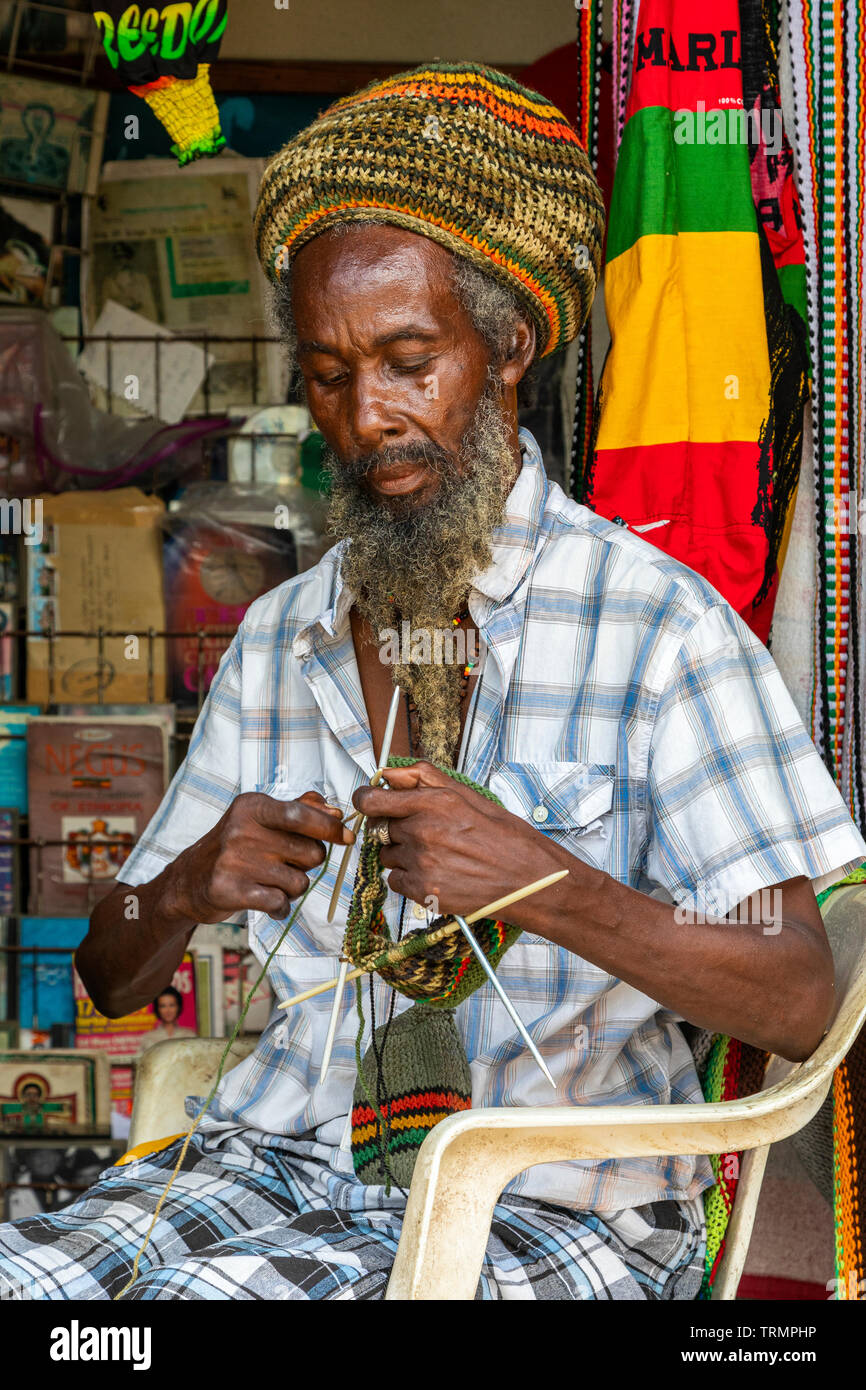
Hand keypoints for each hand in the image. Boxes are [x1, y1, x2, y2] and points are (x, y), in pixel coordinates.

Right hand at [161, 790, 354, 924]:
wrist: (188, 882)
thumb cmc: (235, 848)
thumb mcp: (260, 819)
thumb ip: (300, 809)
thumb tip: (335, 812)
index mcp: (252, 806)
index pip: (302, 815)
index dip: (330, 829)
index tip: (347, 838)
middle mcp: (241, 830)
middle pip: (310, 853)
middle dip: (308, 864)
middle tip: (285, 865)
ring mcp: (234, 861)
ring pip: (299, 882)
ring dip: (293, 888)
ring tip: (271, 882)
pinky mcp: (230, 891)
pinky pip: (280, 903)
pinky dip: (279, 907)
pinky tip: (266, 901)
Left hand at [353, 761, 563, 919]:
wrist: (527, 878)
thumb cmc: (503, 836)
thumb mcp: (468, 795)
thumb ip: (423, 778)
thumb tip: (389, 773)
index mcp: (432, 802)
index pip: (371, 800)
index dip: (366, 801)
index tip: (369, 803)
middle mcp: (422, 831)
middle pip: (379, 828)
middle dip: (393, 829)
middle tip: (422, 833)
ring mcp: (421, 863)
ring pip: (387, 856)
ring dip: (402, 854)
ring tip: (436, 855)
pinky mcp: (423, 891)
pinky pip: (395, 881)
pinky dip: (409, 878)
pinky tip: (436, 873)